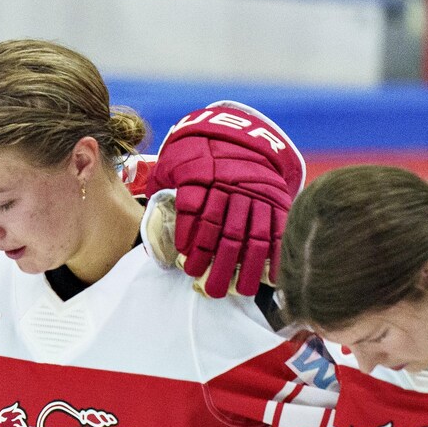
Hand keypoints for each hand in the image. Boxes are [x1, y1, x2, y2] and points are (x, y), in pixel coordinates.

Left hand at [145, 100, 304, 297]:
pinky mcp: (276, 201)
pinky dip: (275, 254)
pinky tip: (270, 277)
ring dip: (245, 265)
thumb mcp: (172, 165)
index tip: (185, 257)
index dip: (189, 234)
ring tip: (239, 291)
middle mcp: (230, 186)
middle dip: (214, 261)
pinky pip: (277, 229)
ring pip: (251, 233)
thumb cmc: (196, 159)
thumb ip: (161, 191)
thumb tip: (150, 235)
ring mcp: (255, 195)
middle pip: (222, 228)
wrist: (234, 136)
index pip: (193, 206)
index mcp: (201, 174)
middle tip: (208, 287)